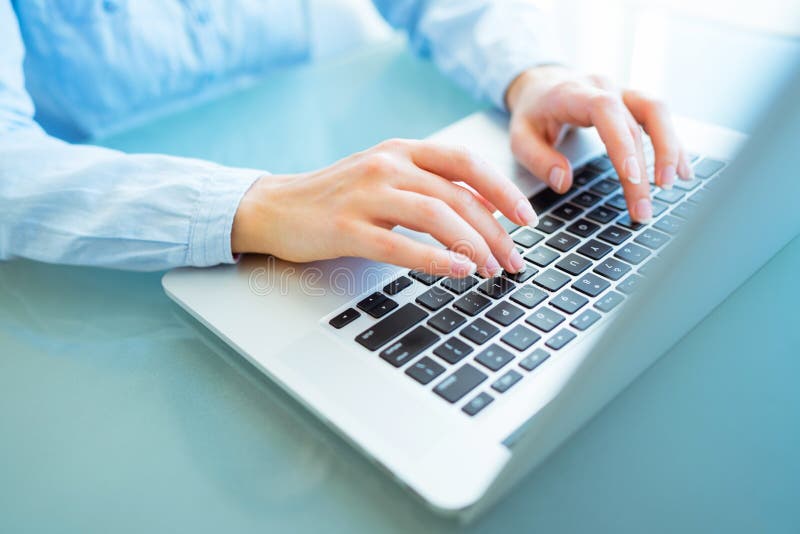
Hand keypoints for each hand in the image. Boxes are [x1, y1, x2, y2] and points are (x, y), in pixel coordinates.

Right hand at [231, 139, 539, 276]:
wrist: (276, 206)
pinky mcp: (347, 228)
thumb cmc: (338, 198)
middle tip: (513, 260)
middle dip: (494, 231)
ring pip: (435, 216)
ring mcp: (366, 194)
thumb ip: (430, 187)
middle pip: (457, 195)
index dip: (502, 190)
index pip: (465, 162)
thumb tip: (487, 212)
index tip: (526, 218)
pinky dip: (435, 259)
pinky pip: (400, 244)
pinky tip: (458, 271)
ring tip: (490, 270)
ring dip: (472, 245)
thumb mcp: (387, 178)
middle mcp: (387, 164)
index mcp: (402, 150)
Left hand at [505, 66, 693, 221]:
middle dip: (643, 169)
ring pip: (657, 112)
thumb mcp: (519, 136)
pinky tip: (681, 171)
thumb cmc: (532, 112)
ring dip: (669, 150)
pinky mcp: (633, 101)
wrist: (541, 83)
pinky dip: (672, 145)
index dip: (622, 144)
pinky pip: (659, 118)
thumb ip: (538, 159)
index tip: (633, 177)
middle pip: (634, 123)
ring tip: (671, 186)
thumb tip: (563, 182)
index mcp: (573, 93)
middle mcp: (604, 87)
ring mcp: (622, 91)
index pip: (606, 112)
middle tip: (643, 208)